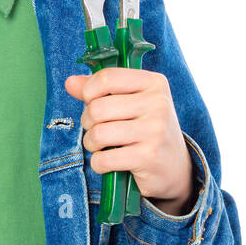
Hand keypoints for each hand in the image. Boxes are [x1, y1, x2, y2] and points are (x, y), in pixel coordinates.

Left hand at [64, 67, 195, 214]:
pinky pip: (103, 159)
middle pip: (97, 108)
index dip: (89, 92)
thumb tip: (70, 82)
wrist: (175, 167)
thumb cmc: (146, 129)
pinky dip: (98, 164)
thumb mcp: (130, 103)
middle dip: (87, 122)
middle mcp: (158, 103)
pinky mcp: (149, 157)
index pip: (107, 78)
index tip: (92, 102)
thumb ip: (99, 91)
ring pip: (98, 134)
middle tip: (97, 129)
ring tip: (101, 146)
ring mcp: (156, 131)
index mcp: (154, 83)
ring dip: (91, 144)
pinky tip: (109, 162)